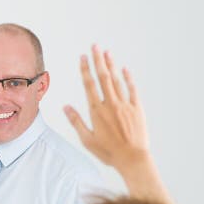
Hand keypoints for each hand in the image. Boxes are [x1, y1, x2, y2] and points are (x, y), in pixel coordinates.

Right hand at [64, 45, 149, 169]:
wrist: (132, 158)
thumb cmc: (108, 152)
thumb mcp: (87, 140)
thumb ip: (76, 121)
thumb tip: (66, 107)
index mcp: (97, 111)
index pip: (89, 85)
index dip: (85, 70)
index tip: (82, 57)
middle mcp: (111, 104)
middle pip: (103, 77)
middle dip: (98, 60)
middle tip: (95, 46)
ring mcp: (125, 105)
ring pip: (116, 80)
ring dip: (111, 65)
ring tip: (107, 52)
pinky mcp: (137, 108)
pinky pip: (132, 89)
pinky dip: (128, 78)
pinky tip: (125, 69)